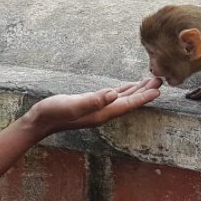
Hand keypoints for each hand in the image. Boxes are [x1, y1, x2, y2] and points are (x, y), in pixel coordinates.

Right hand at [25, 77, 162, 136]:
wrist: (40, 120)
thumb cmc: (54, 112)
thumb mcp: (73, 105)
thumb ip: (93, 100)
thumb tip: (113, 94)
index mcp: (102, 113)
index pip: (127, 104)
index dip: (143, 96)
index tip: (159, 89)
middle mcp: (103, 112)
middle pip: (129, 101)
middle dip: (145, 92)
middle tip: (160, 80)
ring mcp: (98, 109)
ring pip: (123, 99)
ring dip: (137, 90)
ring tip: (149, 82)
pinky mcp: (91, 104)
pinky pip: (113, 97)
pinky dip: (123, 91)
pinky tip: (126, 87)